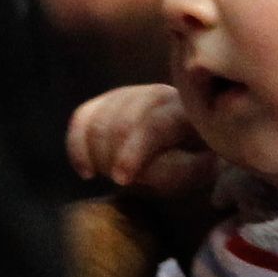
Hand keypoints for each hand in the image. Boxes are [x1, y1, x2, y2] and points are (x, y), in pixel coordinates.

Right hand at [67, 84, 217, 197]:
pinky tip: (87, 172)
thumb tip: (181, 163)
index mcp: (186, 110)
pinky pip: (82, 117)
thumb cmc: (194, 161)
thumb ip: (185, 168)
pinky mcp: (107, 102)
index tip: (121, 179)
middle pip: (121, 123)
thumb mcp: (200, 169)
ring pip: (100, 121)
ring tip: (112, 176)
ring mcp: (132, 95)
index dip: (133, 151)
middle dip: (115, 158)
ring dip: (99, 156)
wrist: (185, 146)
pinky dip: (77, 146)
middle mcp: (158, 95)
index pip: (154, 125)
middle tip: (122, 181)